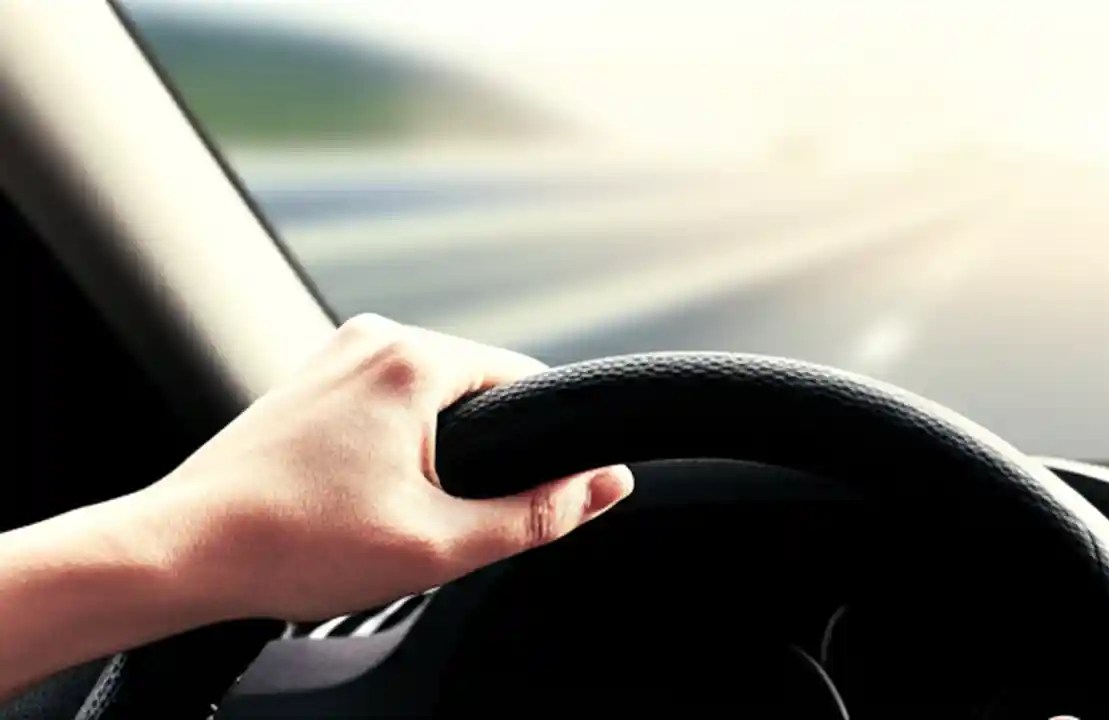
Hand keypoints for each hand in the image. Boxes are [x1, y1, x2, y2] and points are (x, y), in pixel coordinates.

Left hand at [144, 313, 633, 622]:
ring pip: (432, 398)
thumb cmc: (294, 545)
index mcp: (413, 359)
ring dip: (436, 452)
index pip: (526, 381)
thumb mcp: (439, 544)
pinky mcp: (312, 377)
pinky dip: (395, 444)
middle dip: (480, 454)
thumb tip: (606, 485)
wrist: (181, 551)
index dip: (540, 444)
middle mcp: (374, 337)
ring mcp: (337, 353)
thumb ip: (537, 513)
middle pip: (478, 389)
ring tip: (386, 511)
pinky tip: (358, 496)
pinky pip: (388, 401)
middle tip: (434, 518)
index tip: (518, 496)